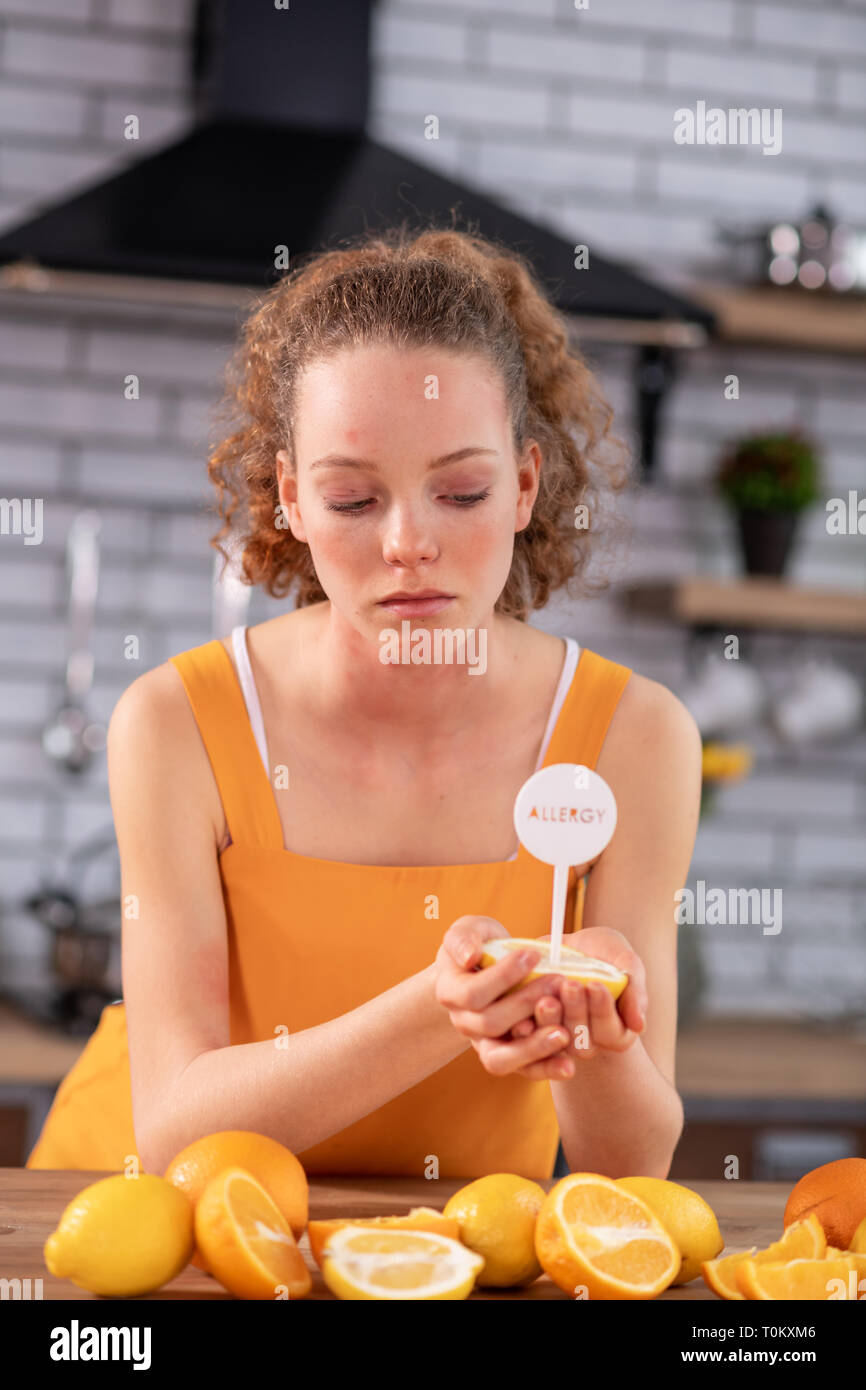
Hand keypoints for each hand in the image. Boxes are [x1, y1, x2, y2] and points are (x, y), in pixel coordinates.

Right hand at [433, 916, 575, 1080]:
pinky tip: (569, 1065)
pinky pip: (524, 1071)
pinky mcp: (509, 1057)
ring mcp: (485, 1043)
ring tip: (564, 1033)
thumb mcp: (469, 930)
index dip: (503, 976)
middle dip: (527, 1003)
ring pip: (502, 1059)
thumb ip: (464, 938)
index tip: (532, 955)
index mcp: (451, 992)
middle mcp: (464, 1023)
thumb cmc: (481, 946)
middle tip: (559, 981)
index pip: (473, 993)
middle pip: (491, 1023)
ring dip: (534, 1047)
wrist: (487, 972)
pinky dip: (546, 1069)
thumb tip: (469, 956)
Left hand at [512, 928, 646, 1066]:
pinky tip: (522, 1015)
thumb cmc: (606, 954)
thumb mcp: (627, 963)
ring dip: (551, 1020)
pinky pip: (529, 1037)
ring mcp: (561, 1038)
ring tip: (546, 999)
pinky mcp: (535, 1030)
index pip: (612, 1032)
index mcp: (616, 1030)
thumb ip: (635, 991)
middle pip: (583, 1041)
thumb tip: (639, 1026)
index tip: (595, 984)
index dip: (603, 1010)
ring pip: (556, 1042)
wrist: (574, 946)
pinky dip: (526, 1028)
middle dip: (576, 1012)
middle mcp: (590, 1040)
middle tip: (570, 985)